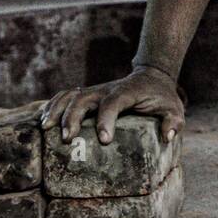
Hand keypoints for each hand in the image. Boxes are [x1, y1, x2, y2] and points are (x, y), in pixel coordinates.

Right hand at [41, 66, 184, 145]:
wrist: (151, 77)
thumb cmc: (161, 98)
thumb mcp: (174, 109)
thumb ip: (173, 122)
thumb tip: (167, 136)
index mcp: (127, 92)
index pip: (113, 103)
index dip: (106, 119)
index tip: (104, 140)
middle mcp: (107, 89)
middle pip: (84, 98)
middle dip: (73, 117)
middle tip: (67, 139)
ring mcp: (95, 90)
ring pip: (70, 96)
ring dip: (57, 110)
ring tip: (46, 130)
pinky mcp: (87, 94)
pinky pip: (65, 96)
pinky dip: (52, 106)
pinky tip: (43, 121)